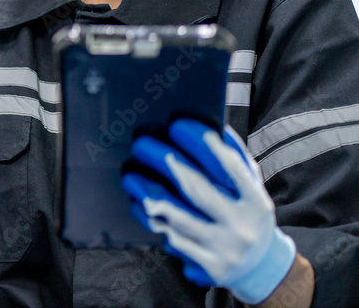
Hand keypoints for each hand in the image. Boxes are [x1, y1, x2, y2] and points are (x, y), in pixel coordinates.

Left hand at [122, 119, 295, 304]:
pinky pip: (172, 239)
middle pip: (197, 188)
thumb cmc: (247, 215)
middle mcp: (241, 224)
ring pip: (178, 215)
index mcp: (255, 200)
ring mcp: (224, 247)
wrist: (261, 267)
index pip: (229, 167)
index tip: (177, 125)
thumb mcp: (252, 188)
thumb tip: (214, 126)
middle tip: (141, 144)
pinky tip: (137, 203)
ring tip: (130, 174)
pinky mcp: (208, 265)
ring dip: (149, 191)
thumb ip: (236, 160)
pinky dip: (152, 219)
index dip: (203, 144)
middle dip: (165, 162)